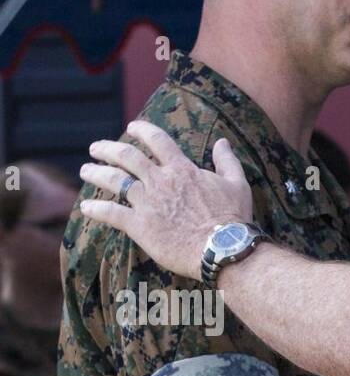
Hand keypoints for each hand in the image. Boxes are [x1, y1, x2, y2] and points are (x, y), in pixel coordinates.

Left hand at [79, 119, 252, 278]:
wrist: (223, 249)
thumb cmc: (234, 218)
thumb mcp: (237, 184)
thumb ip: (227, 161)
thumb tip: (223, 142)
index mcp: (182, 169)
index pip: (157, 140)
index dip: (142, 130)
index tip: (132, 127)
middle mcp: (160, 181)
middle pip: (126, 156)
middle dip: (107, 149)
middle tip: (95, 148)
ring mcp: (148, 203)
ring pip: (114, 180)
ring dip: (96, 173)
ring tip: (86, 170)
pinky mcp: (140, 226)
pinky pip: (111, 213)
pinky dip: (96, 209)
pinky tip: (86, 207)